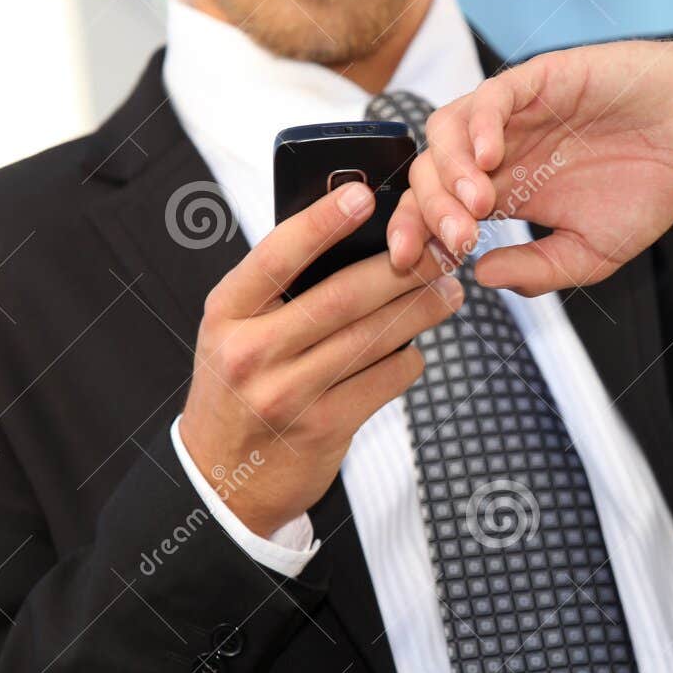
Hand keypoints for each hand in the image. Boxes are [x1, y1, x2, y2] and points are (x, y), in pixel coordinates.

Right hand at [179, 182, 460, 536]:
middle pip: (342, 297)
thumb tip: (361, 240)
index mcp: (227, 313)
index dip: (322, 222)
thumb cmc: (240, 385)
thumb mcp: (238, 331)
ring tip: (449, 293)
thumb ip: (282, 290)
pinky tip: (414, 350)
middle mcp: (252, 352)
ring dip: (422, 311)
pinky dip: (409, 359)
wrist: (222, 477)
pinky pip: (385, 379)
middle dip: (403, 269)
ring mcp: (287, 393)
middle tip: (444, 250)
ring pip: (374, 337)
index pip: (276, 256)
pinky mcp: (324, 427)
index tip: (364, 194)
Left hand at [386, 36, 672, 295]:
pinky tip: (491, 156)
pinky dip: (479, 124)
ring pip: (446, 131)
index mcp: (504, 193)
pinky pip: (490, 96)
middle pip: (429, 174)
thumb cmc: (648, 189)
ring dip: (450, 171)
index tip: (417, 265)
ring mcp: (513, 116)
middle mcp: (498, 152)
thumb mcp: (593, 252)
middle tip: (459, 240)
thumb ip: (539, 270)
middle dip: (429, 211)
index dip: (416, 236)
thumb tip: (482, 276)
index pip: (435, 211)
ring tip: (478, 204)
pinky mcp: (537, 81)